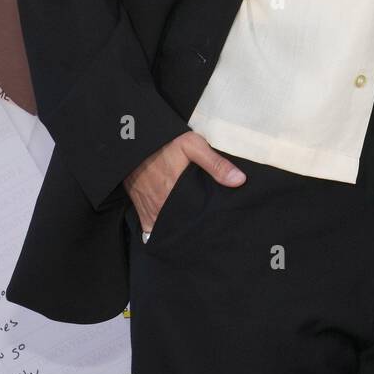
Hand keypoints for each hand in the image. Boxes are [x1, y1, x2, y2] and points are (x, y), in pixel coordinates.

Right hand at [124, 130, 245, 233]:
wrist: (134, 142)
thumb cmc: (166, 143)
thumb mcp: (193, 146)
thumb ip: (216, 164)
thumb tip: (239, 180)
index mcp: (178, 194)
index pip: (197, 218)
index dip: (207, 221)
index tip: (217, 221)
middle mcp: (163, 207)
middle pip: (184, 226)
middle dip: (195, 227)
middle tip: (207, 223)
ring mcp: (151, 211)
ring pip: (168, 230)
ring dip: (179, 229)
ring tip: (192, 226)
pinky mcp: (141, 211)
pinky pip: (151, 230)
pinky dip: (161, 231)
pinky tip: (173, 227)